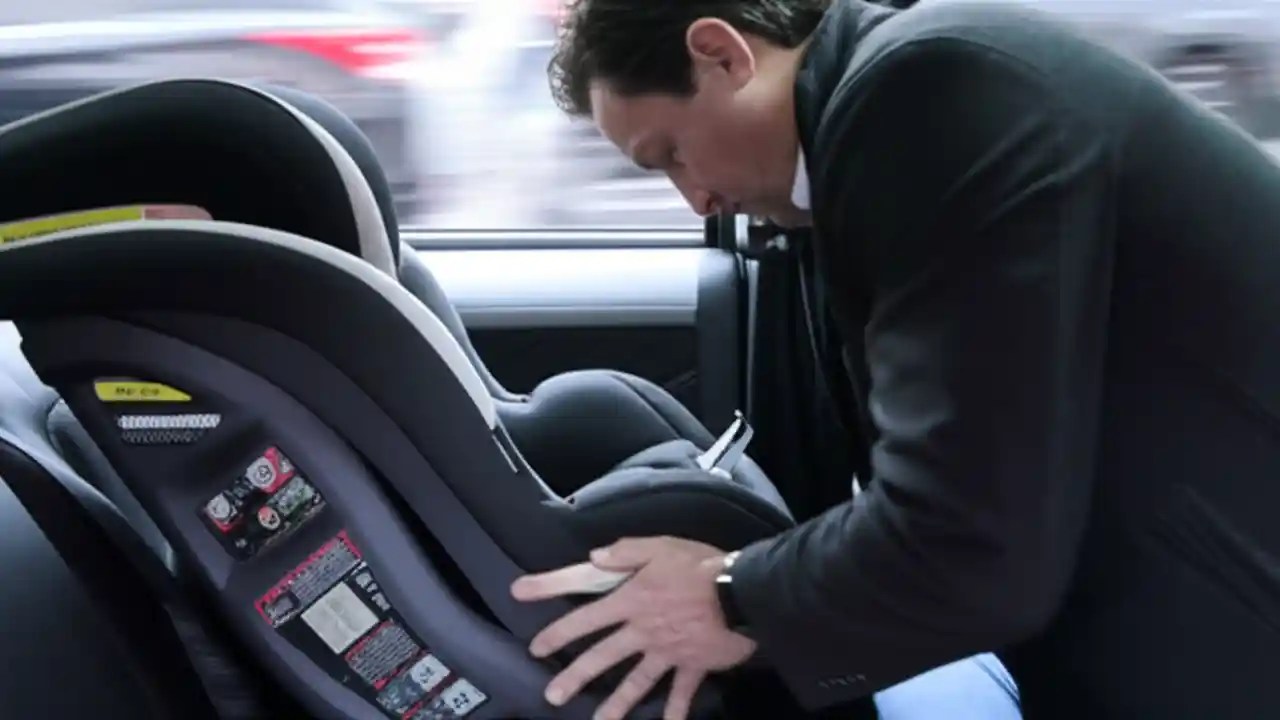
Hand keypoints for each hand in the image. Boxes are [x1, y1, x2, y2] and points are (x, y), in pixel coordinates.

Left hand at [511, 536, 757, 719]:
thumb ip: (626, 551)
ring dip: (616, 705)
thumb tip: (593, 557)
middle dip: (575, 676)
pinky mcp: (693, 665)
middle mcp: (643, 631)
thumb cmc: (700, 565)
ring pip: (636, 682)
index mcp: (631, 601)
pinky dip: (675, 711)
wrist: (741, 592)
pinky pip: (681, 693)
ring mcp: (667, 652)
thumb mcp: (660, 546)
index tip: (535, 646)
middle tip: (552, 696)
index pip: (586, 616)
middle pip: (602, 656)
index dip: (559, 630)